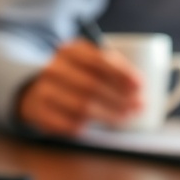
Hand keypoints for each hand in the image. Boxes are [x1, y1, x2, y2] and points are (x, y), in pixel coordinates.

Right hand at [18, 40, 142, 135]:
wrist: (40, 90)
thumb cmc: (78, 77)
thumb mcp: (93, 64)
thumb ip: (114, 69)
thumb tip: (138, 86)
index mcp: (70, 51)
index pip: (98, 60)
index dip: (121, 74)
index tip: (140, 86)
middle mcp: (54, 68)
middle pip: (91, 85)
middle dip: (119, 98)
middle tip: (138, 106)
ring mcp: (43, 90)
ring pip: (80, 106)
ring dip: (107, 114)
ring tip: (125, 118)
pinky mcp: (39, 112)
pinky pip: (64, 123)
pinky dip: (82, 127)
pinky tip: (94, 128)